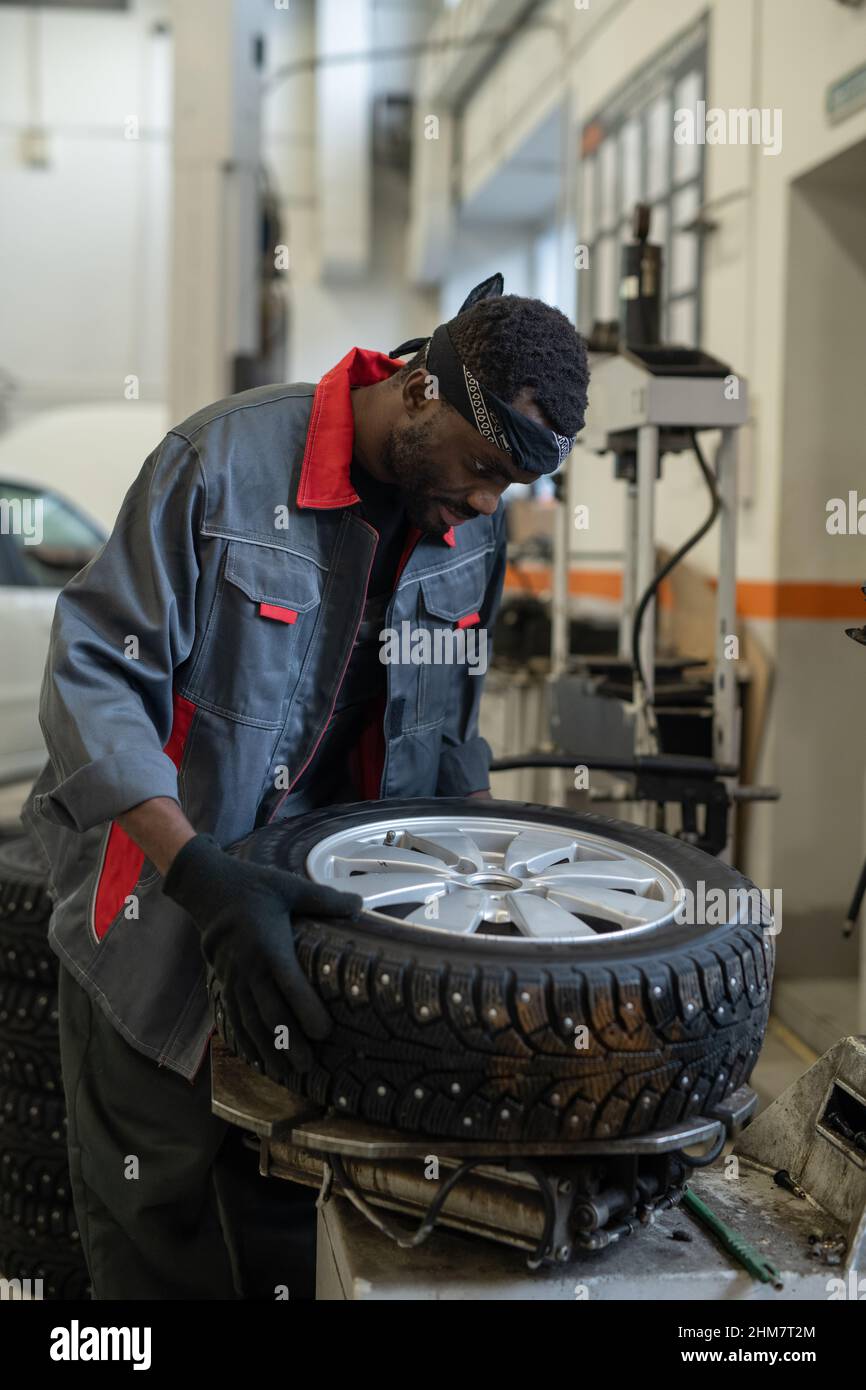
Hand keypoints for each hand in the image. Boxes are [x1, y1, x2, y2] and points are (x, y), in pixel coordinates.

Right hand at [163, 835, 360, 1076]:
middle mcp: (249, 967)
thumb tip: (359, 904)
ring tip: (285, 1072)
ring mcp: (234, 978)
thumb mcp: (289, 887)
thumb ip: (324, 899)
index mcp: (269, 945)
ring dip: (267, 1048)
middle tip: (308, 1066)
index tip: (324, 1032)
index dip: (306, 1009)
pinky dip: (244, 1040)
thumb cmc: (254, 888)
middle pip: (269, 1012)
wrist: (208, 889)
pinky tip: (256, 1059)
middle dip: (288, 1041)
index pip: (289, 983)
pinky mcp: (224, 982)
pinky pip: (233, 1017)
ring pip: (250, 1021)